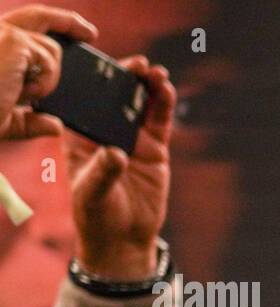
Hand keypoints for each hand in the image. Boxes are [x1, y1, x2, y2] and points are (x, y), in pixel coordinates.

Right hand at [0, 4, 95, 139]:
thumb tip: (55, 126)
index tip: (77, 33)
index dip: (52, 23)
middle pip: (40, 16)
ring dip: (46, 80)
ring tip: (17, 94)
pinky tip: (18, 91)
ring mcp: (3, 33)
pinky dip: (43, 84)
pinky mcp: (13, 41)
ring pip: (51, 51)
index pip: (25, 24)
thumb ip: (30, 122)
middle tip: (91, 34)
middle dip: (69, 22)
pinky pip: (49, 63)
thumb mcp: (6, 121)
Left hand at [68, 56, 176, 280]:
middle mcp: (106, 133)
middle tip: (137, 64)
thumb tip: (117, 153)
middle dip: (125, 77)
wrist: (122, 239)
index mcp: (81, 137)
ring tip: (156, 73)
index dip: (94, 81)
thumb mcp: (91, 193)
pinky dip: (164, 105)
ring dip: (147, 86)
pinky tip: (167, 90)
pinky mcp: (154, 150)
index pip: (85, 101)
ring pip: (139, 105)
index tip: (104, 66)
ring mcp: (131, 140)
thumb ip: (103, 171)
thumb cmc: (96, 216)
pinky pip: (159, 122)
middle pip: (115, 97)